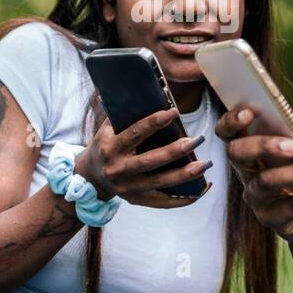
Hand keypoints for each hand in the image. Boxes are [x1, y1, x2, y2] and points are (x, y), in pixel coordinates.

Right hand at [76, 108, 212, 208]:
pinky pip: (163, 203)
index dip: (154, 123)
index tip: (174, 112)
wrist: (89, 178)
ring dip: (184, 175)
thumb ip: (123, 113)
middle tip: (195, 140)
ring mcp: (128, 188)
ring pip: (160, 183)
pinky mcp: (137, 200)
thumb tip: (144, 90)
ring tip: (204, 165)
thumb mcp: (106, 129)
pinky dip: (183, 199)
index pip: (134, 133)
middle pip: (150, 162)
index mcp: (110, 147)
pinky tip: (201, 189)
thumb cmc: (105, 145)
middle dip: (174, 151)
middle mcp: (118, 169)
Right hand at [215, 107, 292, 251]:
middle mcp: (246, 174)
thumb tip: (291, 120)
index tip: (249, 112)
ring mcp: (257, 199)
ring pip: (266, 182)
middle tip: (292, 145)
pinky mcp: (274, 220)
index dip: (232, 122)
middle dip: (263, 145)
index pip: (227, 133)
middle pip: (237, 154)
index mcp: (249, 152)